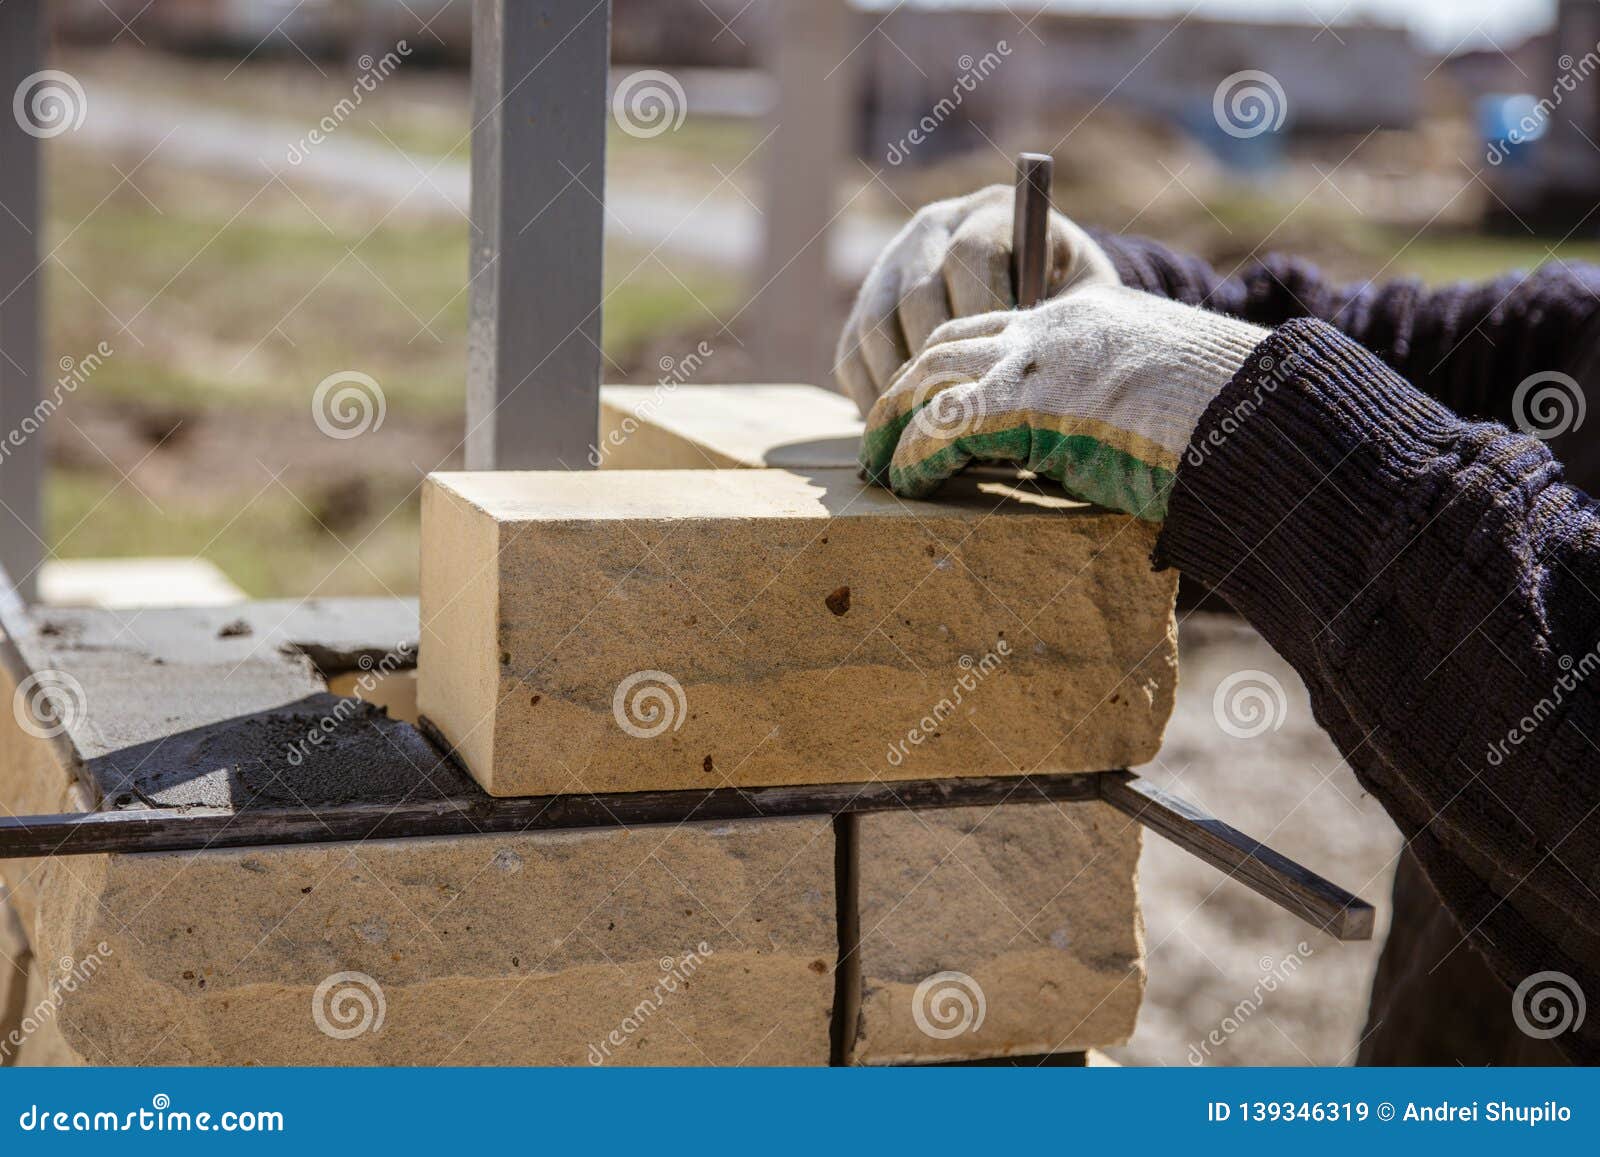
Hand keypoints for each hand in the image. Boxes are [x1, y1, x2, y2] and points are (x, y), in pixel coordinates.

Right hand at [834, 184, 1118, 414]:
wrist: (1040, 288)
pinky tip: (899, 432)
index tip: (1005, 369)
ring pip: (876, 326)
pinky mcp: (864, 305)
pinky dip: (870, 395)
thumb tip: (1033, 363)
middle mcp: (933, 228)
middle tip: (965, 417)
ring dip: (900, 385)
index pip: (971, 256)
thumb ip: (1062, 315)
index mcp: (990, 213)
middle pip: (918, 295)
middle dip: (941, 363)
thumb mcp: (1084, 295)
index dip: (983, 315)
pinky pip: (852, 352)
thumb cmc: (1068, 302)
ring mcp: (891, 265)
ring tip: (927, 432)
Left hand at [859, 285, 1267, 519]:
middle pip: (946, 344)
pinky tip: (905, 483)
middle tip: (881, 437)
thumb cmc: (1233, 418)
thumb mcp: (1163, 395)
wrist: (1261, 415)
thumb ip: (1113, 406)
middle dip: (904, 390)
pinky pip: (943, 427)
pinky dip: (916, 456)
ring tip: (878, 466)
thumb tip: (1098, 457)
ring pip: (930, 376)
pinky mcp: (1028, 404)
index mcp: (1085, 316)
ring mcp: (1036, 360)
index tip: (926, 405)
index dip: (949, 366)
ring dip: (894, 423)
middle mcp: (1052, 325)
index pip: (992, 327)